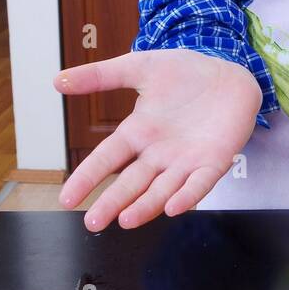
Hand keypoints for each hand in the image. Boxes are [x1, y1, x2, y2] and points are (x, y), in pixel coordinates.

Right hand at [54, 49, 262, 229]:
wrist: (230, 73)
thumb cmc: (186, 73)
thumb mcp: (140, 68)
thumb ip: (101, 76)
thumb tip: (58, 81)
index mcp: (138, 133)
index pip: (107, 159)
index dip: (87, 178)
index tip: (67, 199)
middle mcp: (158, 153)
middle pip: (131, 183)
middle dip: (112, 202)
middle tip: (93, 222)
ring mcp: (186, 161)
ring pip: (161, 189)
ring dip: (145, 206)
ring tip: (126, 220)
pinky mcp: (213, 162)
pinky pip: (199, 184)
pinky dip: (187, 196)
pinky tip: (173, 208)